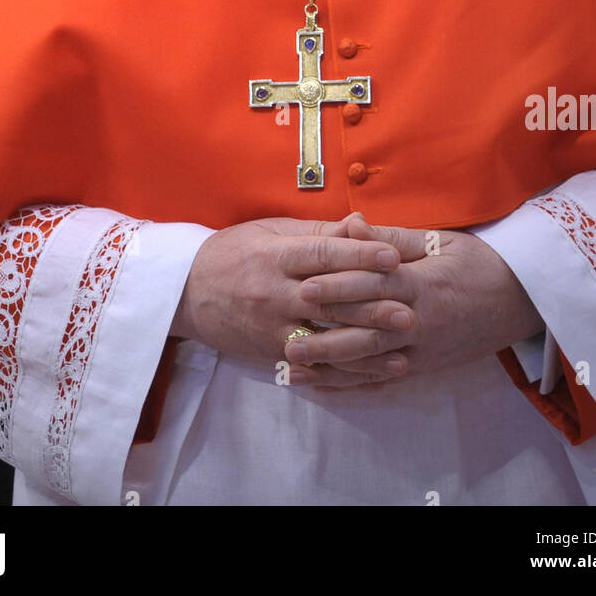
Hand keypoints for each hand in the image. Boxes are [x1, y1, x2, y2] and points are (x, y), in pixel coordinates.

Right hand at [171, 213, 416, 385]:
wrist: (186, 292)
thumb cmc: (234, 252)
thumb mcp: (270, 231)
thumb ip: (318, 232)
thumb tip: (363, 224)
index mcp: (275, 256)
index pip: (322, 255)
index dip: (358, 256)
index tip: (393, 257)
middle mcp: (274, 293)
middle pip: (328, 301)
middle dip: (371, 306)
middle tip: (409, 309)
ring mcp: (272, 327)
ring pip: (324, 339)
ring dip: (366, 345)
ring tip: (402, 345)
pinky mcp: (271, 352)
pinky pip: (312, 365)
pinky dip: (344, 372)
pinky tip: (373, 372)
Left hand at [285, 220, 542, 386]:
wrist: (521, 298)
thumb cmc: (478, 261)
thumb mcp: (438, 240)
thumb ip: (392, 237)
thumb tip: (352, 224)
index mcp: (420, 284)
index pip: (373, 286)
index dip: (338, 287)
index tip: (303, 285)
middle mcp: (420, 321)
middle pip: (367, 330)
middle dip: (325, 334)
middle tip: (286, 335)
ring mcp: (423, 349)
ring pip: (371, 361)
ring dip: (331, 365)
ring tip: (294, 366)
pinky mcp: (425, 367)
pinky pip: (385, 380)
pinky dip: (354, 385)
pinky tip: (325, 387)